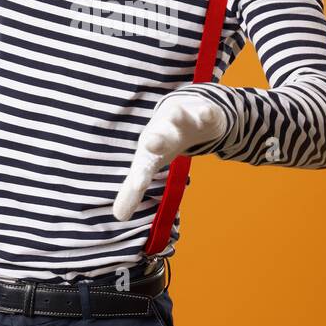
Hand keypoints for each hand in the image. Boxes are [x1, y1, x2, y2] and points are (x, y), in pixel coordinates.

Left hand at [112, 93, 227, 220]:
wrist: (184, 108)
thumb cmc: (163, 142)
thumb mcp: (149, 164)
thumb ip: (133, 190)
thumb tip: (118, 217)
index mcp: (150, 149)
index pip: (144, 167)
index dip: (141, 177)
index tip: (138, 185)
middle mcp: (164, 133)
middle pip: (159, 138)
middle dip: (156, 141)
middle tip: (150, 143)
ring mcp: (183, 121)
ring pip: (180, 118)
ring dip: (178, 116)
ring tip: (176, 113)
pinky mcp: (203, 114)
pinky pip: (205, 113)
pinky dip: (206, 112)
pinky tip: (206, 113)